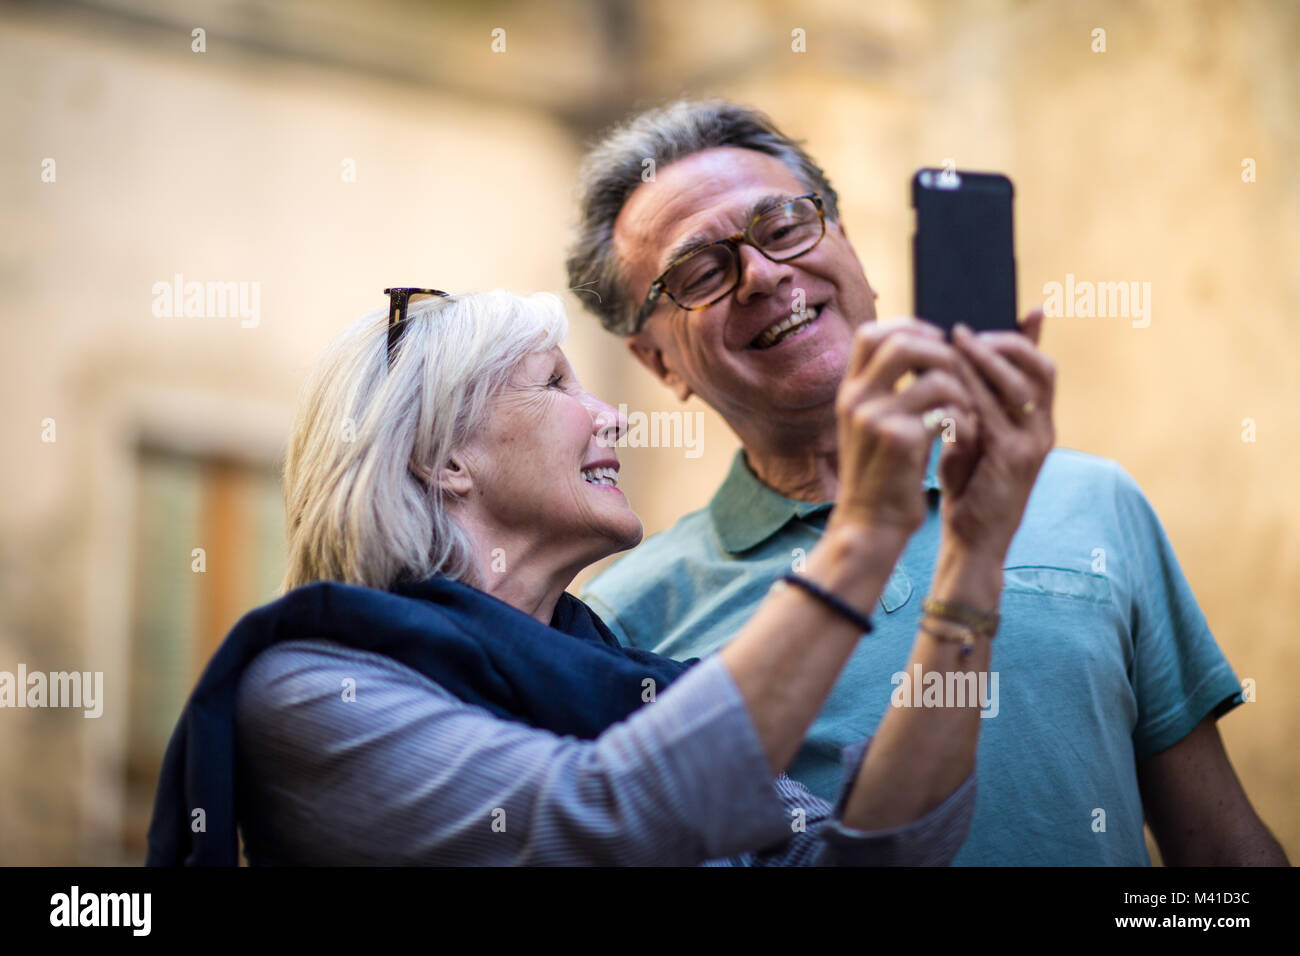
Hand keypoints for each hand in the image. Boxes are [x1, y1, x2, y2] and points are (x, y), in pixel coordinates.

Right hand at [830, 319, 975, 538]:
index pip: (872, 333)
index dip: (910, 328)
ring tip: (966, 413)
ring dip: (962, 391)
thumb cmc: (883, 473)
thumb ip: (887, 389)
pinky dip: (965, 420)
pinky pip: (947, 410)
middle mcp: (856, 399)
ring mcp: (874, 418)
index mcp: (850, 391)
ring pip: (935, 377)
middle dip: (941, 353)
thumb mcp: (874, 425)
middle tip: (959, 375)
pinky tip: (965, 438)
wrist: (871, 524)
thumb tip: (924, 348)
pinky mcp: (899, 440)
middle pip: (901, 343)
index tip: (938, 343)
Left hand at [938, 308, 1054, 561]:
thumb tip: (955, 358)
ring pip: (1018, 386)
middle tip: (963, 330)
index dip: (1026, 337)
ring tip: (953, 343)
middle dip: (1003, 342)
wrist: (974, 539)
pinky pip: (994, 414)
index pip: (1042, 366)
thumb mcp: (975, 436)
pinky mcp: (1013, 460)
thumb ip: (975, 401)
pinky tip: (947, 380)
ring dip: (984, 360)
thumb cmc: (970, 486)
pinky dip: (971, 391)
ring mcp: (1033, 445)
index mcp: (1038, 421)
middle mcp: (1044, 429)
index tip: (997, 317)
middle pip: (1040, 368)